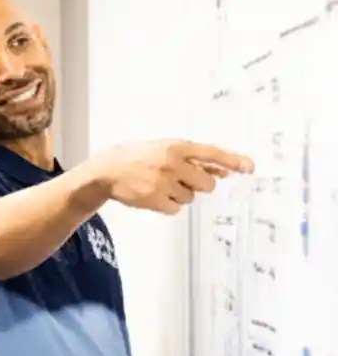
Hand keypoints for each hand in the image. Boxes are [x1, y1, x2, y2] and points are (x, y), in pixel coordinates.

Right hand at [86, 139, 253, 214]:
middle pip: (207, 184)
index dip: (233, 160)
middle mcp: (172, 163)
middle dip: (198, 185)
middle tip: (180, 181)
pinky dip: (167, 205)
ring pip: (190, 197)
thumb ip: (194, 160)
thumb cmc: (137, 158)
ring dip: (179, 194)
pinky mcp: (155, 199)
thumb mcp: (164, 150)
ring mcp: (164, 182)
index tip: (249, 168)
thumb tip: (225, 170)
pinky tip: (153, 195)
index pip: (212, 153)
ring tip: (159, 185)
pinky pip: (176, 209)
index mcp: (176, 147)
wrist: (106, 171)